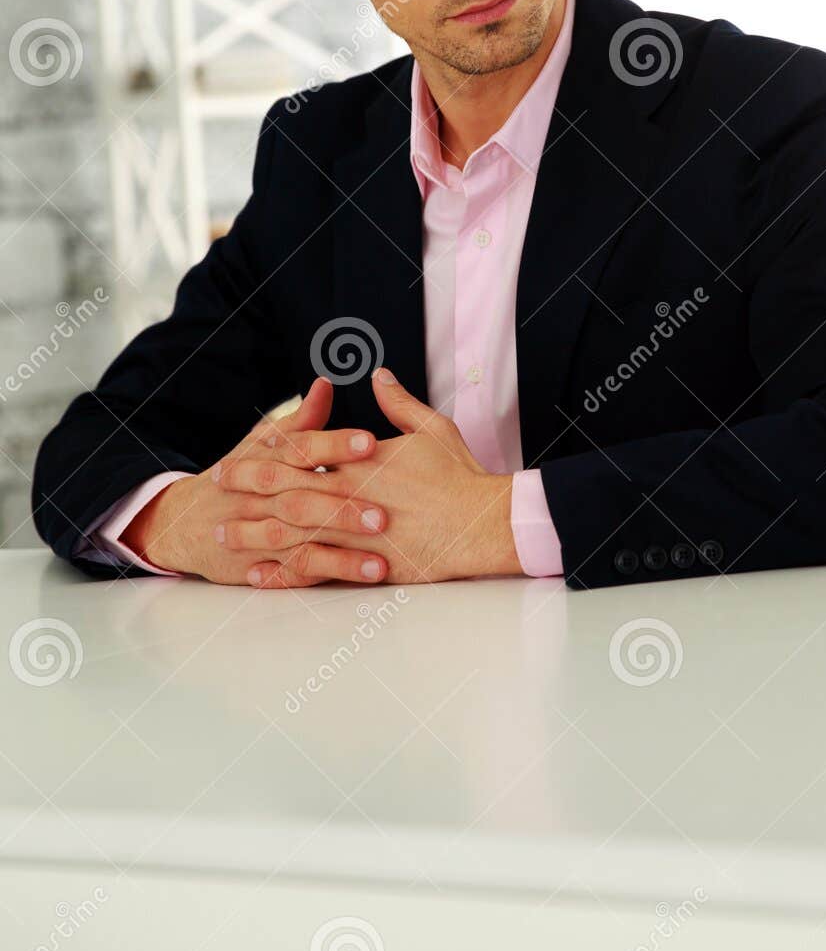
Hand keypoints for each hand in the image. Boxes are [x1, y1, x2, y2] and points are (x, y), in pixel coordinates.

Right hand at [119, 378, 389, 586]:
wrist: (184, 522)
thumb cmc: (237, 475)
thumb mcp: (261, 443)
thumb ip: (300, 420)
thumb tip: (326, 384)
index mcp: (266, 459)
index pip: (300, 449)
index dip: (334, 445)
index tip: (370, 443)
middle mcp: (260, 496)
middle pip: (301, 499)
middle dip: (342, 507)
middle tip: (384, 513)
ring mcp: (257, 533)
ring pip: (299, 542)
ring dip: (340, 553)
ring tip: (381, 560)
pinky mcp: (259, 565)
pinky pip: (293, 574)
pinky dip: (323, 575)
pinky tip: (358, 575)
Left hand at [215, 367, 522, 587]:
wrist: (485, 523)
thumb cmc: (460, 475)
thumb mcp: (431, 429)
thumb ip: (398, 403)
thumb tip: (379, 374)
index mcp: (361, 461)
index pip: (303, 450)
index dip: (269, 450)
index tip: (243, 449)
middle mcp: (350, 495)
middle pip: (284, 489)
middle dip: (246, 487)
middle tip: (214, 486)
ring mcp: (354, 533)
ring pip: (289, 532)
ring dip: (252, 532)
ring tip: (222, 534)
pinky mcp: (365, 565)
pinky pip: (314, 570)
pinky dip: (282, 573)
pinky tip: (258, 575)